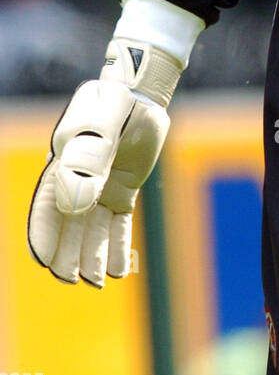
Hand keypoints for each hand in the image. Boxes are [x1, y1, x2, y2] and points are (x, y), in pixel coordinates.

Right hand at [27, 37, 180, 287]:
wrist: (139, 93)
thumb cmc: (115, 102)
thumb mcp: (102, 121)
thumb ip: (89, 156)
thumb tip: (75, 202)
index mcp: (63, 164)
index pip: (48, 205)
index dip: (44, 233)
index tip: (44, 260)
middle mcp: (78, 180)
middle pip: (68, 224)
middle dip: (66, 253)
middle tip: (71, 279)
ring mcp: (100, 187)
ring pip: (92, 229)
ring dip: (91, 254)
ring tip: (96, 281)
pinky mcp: (122, 190)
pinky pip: (116, 224)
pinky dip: (117, 246)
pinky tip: (121, 270)